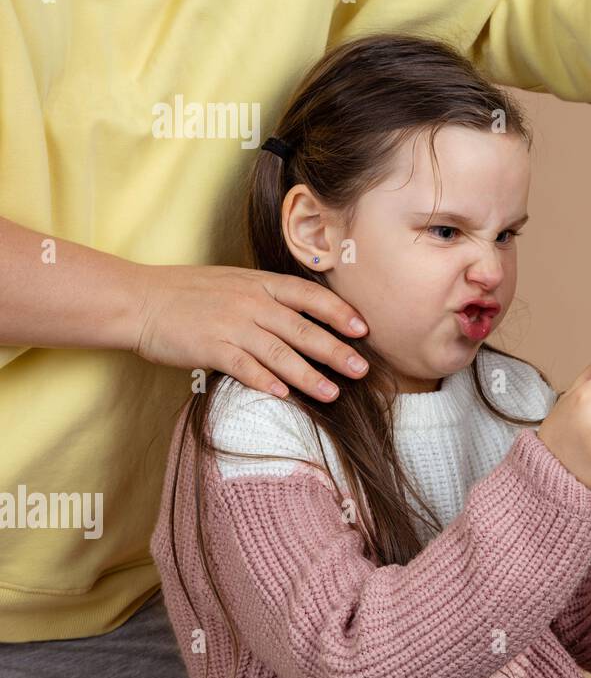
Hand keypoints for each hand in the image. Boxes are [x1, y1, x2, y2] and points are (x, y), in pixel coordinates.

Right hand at [132, 264, 370, 401]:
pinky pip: (244, 367)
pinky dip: (265, 381)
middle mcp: (251, 302)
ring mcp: (231, 325)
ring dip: (308, 376)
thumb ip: (268, 295)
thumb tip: (305, 314)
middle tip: (362, 369)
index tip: (363, 329)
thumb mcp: (235, 281)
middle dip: (336, 350)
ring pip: (279, 353)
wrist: (139, 300)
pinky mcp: (210, 347)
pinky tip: (284, 395)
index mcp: (260, 283)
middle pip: (303, 328)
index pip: (309, 296)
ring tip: (332, 394)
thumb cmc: (188, 292)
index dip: (339, 312)